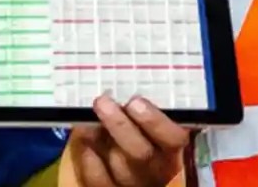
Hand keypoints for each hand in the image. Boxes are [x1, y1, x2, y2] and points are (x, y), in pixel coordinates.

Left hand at [64, 95, 190, 185]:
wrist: (125, 156)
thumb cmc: (140, 127)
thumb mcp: (148, 118)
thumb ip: (143, 106)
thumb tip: (123, 80)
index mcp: (171, 147)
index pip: (174, 138)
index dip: (156, 122)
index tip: (135, 101)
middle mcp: (157, 168)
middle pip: (141, 153)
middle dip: (120, 126)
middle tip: (102, 101)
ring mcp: (133, 182)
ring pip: (118, 166)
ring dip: (99, 137)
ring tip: (88, 115)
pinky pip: (96, 178)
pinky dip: (87, 156)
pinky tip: (83, 135)